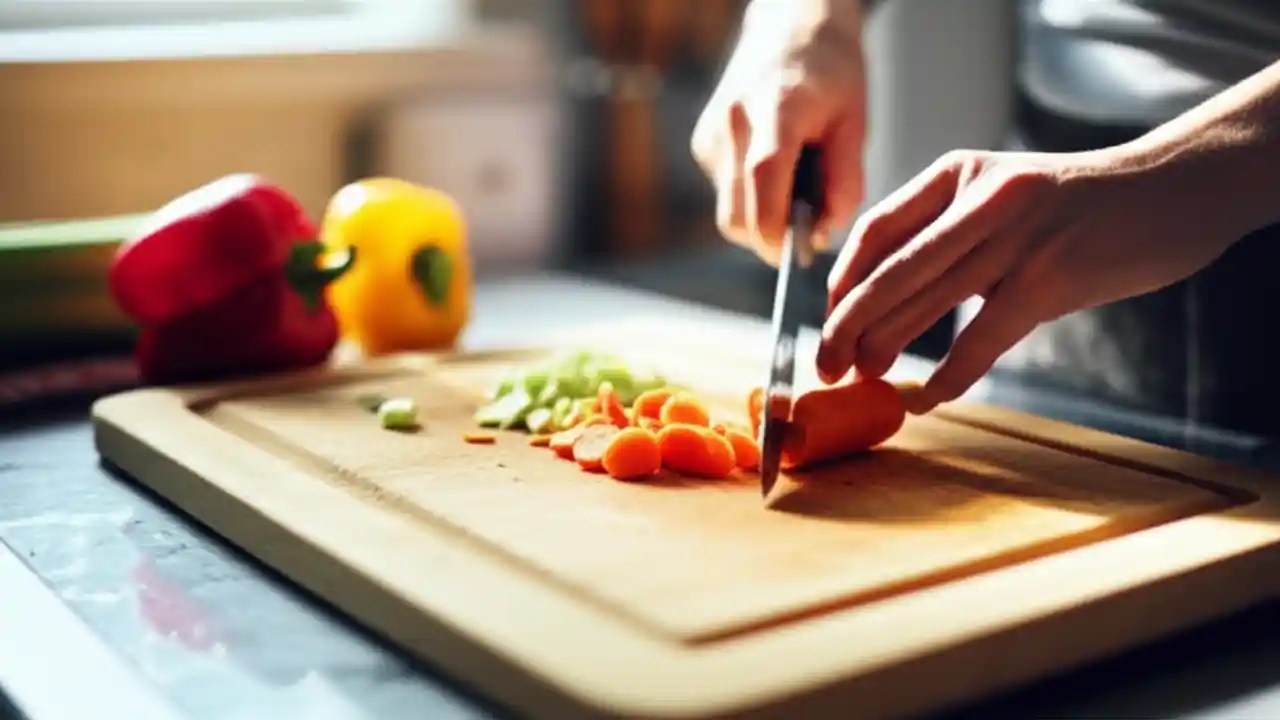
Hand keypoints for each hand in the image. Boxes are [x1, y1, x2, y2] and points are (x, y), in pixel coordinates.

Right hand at [690, 0, 867, 264]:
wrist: (789, 26)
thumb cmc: (830, 71)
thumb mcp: (855, 122)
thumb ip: (844, 182)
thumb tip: (824, 234)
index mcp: (776, 111)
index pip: (763, 187)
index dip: (777, 234)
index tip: (799, 253)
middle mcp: (733, 123)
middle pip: (737, 217)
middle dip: (770, 237)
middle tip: (807, 226)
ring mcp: (712, 135)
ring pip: (729, 212)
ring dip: (760, 217)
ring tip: (794, 184)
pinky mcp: (702, 144)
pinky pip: (725, 194)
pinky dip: (750, 197)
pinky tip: (773, 168)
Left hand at [818, 145, 1241, 413]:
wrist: (1172, 190)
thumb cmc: (1077, 204)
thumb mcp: (1002, 192)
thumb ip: (948, 229)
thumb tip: (881, 296)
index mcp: (957, 173)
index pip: (876, 230)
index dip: (842, 282)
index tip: (827, 319)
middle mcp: (979, 198)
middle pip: (889, 270)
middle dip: (846, 324)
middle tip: (826, 364)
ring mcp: (1014, 236)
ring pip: (924, 301)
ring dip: (884, 347)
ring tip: (864, 377)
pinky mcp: (1049, 278)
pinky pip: (980, 338)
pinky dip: (948, 374)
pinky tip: (929, 397)